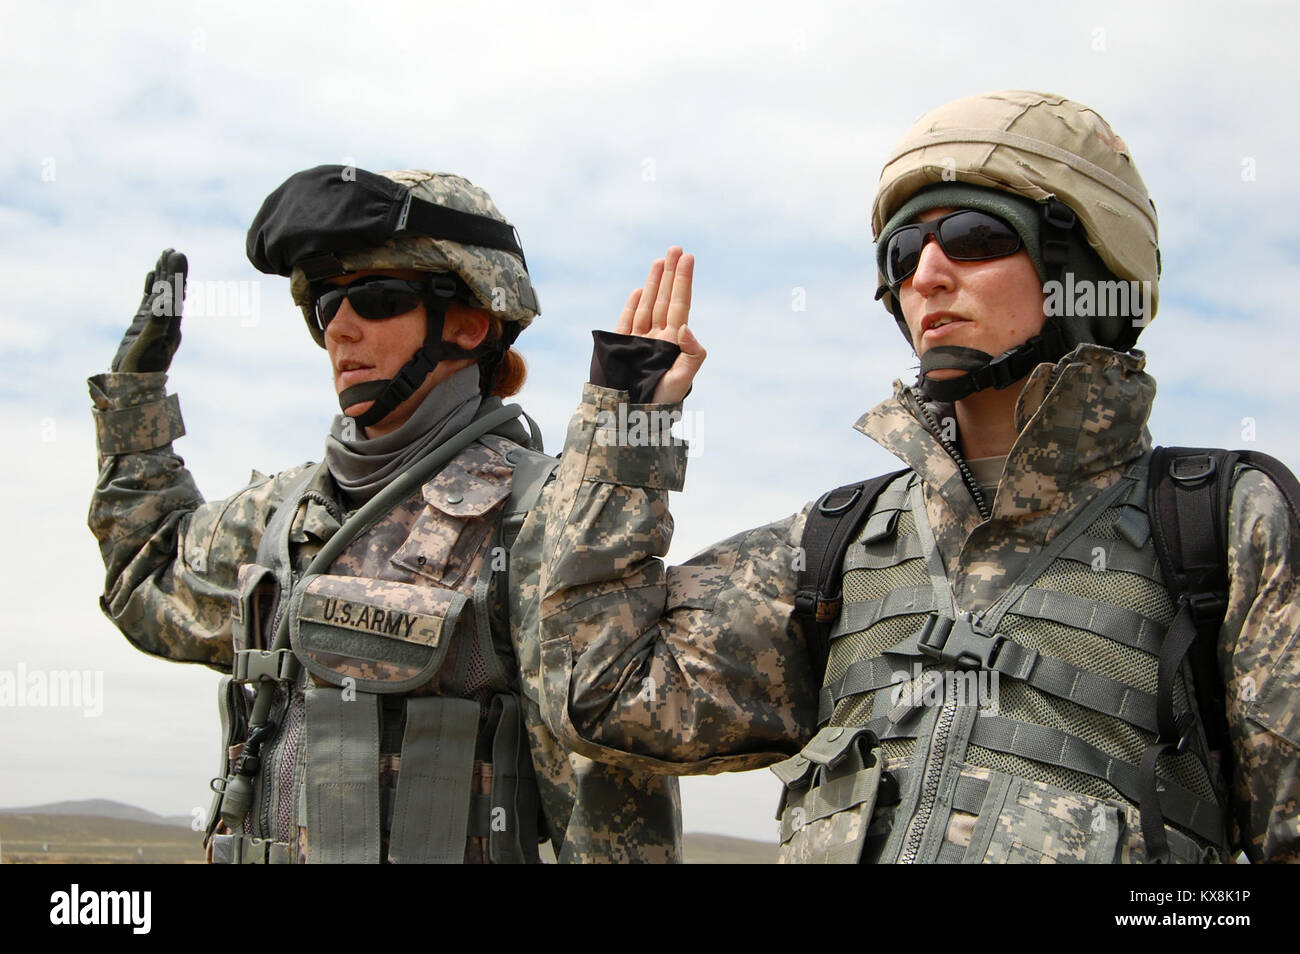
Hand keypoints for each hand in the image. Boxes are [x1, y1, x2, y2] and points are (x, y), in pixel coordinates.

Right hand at [112, 248, 187, 372]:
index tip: (178, 255)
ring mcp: (155, 323)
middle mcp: (166, 323)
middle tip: (172, 250)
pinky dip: (151, 287)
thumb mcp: (150, 347)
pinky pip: (148, 300)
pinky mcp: (142, 325)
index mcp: (172, 326)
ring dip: (164, 275)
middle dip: (172, 271)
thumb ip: (157, 324)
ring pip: (160, 293)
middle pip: (172, 291)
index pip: (176, 296)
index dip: (177, 275)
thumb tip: (167, 303)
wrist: (132, 388)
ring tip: (165, 254)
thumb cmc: (141, 370)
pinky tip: (152, 274)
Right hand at [616, 246, 704, 403]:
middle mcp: (657, 337)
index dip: (684, 281)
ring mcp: (639, 340)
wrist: (633, 415)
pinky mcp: (621, 346)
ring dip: (653, 283)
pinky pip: (627, 321)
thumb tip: (686, 327)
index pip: (680, 304)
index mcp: (674, 341)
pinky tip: (639, 290)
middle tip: (675, 248)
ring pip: (647, 305)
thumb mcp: (684, 378)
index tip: (688, 259)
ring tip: (659, 261)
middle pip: (665, 299)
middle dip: (670, 274)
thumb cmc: (663, 400)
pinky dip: (632, 305)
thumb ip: (692, 353)